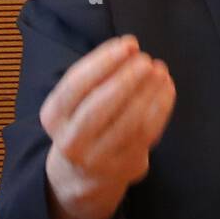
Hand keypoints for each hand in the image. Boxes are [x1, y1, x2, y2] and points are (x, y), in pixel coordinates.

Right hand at [40, 35, 175, 218]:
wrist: (84, 174)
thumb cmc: (85, 122)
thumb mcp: (75, 101)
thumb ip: (97, 75)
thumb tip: (129, 48)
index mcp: (53, 117)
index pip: (75, 85)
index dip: (103, 61)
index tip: (128, 44)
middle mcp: (71, 141)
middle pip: (100, 105)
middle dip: (126, 78)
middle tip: (145, 59)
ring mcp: (98, 158)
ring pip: (128, 121)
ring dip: (148, 92)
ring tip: (159, 70)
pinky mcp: (125, 166)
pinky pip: (147, 133)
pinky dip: (160, 107)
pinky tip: (166, 87)